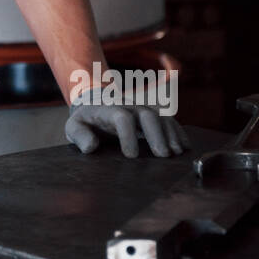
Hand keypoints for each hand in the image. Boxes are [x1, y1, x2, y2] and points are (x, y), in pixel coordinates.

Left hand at [65, 86, 189, 157]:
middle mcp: (129, 106)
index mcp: (108, 109)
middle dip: (156, 134)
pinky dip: (178, 132)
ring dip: (170, 134)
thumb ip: (79, 135)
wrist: (95, 103)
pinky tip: (184, 146)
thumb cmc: (85, 120)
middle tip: (163, 155)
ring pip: (161, 117)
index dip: (128, 135)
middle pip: (146, 115)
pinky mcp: (152, 116)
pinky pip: (168, 120)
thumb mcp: (74, 126)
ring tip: (176, 153)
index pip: (121, 117)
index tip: (131, 156)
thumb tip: (90, 147)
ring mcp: (142, 110)